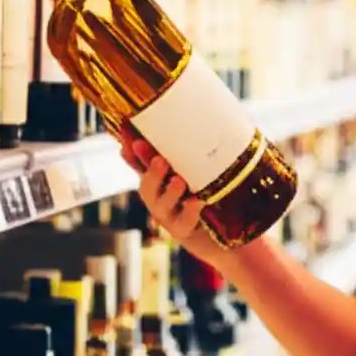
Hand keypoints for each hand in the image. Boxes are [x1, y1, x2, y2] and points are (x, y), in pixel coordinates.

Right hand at [119, 126, 224, 263]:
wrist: (226, 235)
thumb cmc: (210, 198)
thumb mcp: (201, 172)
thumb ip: (194, 154)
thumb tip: (206, 119)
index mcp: (160, 183)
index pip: (141, 166)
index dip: (132, 154)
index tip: (129, 138)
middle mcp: (160, 200)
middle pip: (147, 188)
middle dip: (151, 173)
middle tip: (160, 160)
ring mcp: (170, 218)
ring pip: (162, 206)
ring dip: (169, 192)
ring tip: (179, 180)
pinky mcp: (185, 232)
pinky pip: (184, 223)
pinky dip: (189, 212)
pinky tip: (196, 201)